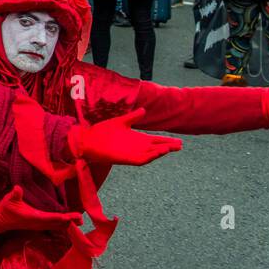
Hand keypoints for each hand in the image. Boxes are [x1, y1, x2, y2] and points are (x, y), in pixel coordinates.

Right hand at [0, 187, 81, 233]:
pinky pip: (55, 226)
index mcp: (33, 217)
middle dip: (69, 221)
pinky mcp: (40, 225)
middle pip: (58, 224)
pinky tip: (70, 223)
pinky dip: (63, 224)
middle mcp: (39, 223)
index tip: (72, 217)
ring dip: (68, 224)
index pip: (51, 218)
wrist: (1, 220)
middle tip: (81, 218)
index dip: (62, 218)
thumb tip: (17, 188)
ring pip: (57, 226)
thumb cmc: (6, 208)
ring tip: (80, 220)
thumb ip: (14, 194)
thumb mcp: (9, 200)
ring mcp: (40, 225)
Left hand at [67, 108, 182, 166]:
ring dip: (161, 151)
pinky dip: (151, 156)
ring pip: (151, 154)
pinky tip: (158, 152)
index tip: (179, 141)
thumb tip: (144, 110)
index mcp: (136, 138)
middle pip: (156, 147)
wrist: (88, 139)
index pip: (155, 140)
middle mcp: (136, 146)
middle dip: (168, 146)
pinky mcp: (127, 159)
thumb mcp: (121, 121)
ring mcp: (132, 153)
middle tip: (181, 145)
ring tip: (172, 147)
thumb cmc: (102, 131)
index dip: (166, 140)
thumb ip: (133, 117)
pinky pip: (142, 159)